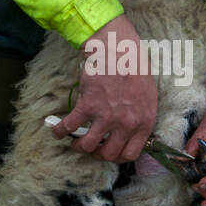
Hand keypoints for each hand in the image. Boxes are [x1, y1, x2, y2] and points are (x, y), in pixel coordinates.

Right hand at [51, 14, 157, 162]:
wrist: (119, 48)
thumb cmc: (135, 68)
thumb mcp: (148, 96)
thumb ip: (140, 117)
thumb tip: (130, 131)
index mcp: (144, 122)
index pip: (130, 154)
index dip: (117, 156)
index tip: (109, 151)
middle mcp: (126, 123)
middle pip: (108, 154)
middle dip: (97, 154)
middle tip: (91, 147)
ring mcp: (106, 116)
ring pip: (88, 146)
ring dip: (78, 147)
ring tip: (74, 142)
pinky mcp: (88, 105)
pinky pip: (70, 126)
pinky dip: (60, 131)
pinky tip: (58, 130)